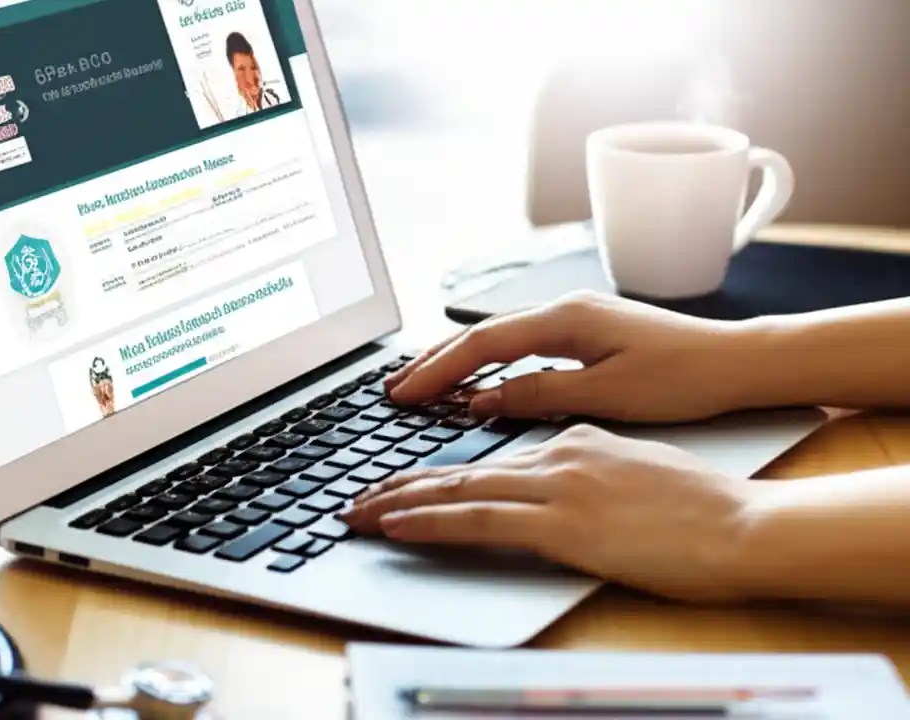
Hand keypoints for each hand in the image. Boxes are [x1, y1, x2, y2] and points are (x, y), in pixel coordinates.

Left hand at [340, 425, 764, 601]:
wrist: (742, 524)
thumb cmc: (704, 506)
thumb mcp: (638, 470)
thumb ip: (593, 467)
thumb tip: (565, 473)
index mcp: (576, 440)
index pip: (491, 458)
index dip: (442, 473)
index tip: (407, 483)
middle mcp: (557, 454)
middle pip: (462, 468)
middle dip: (403, 485)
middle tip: (359, 498)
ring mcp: (557, 486)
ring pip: (459, 488)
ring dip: (400, 503)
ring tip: (358, 515)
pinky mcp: (561, 522)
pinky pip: (479, 518)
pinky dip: (430, 521)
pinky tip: (397, 527)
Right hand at [386, 292, 760, 422]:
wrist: (738, 360)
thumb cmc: (684, 378)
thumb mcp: (607, 395)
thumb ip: (539, 395)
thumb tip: (482, 402)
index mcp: (566, 319)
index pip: (483, 345)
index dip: (439, 371)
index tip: (404, 395)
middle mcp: (564, 308)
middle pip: (481, 334)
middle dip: (434, 362)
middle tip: (394, 389)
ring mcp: (574, 316)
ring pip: (497, 337)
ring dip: (456, 360)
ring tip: (419, 383)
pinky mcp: (584, 330)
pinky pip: (519, 343)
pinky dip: (487, 360)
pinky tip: (474, 378)